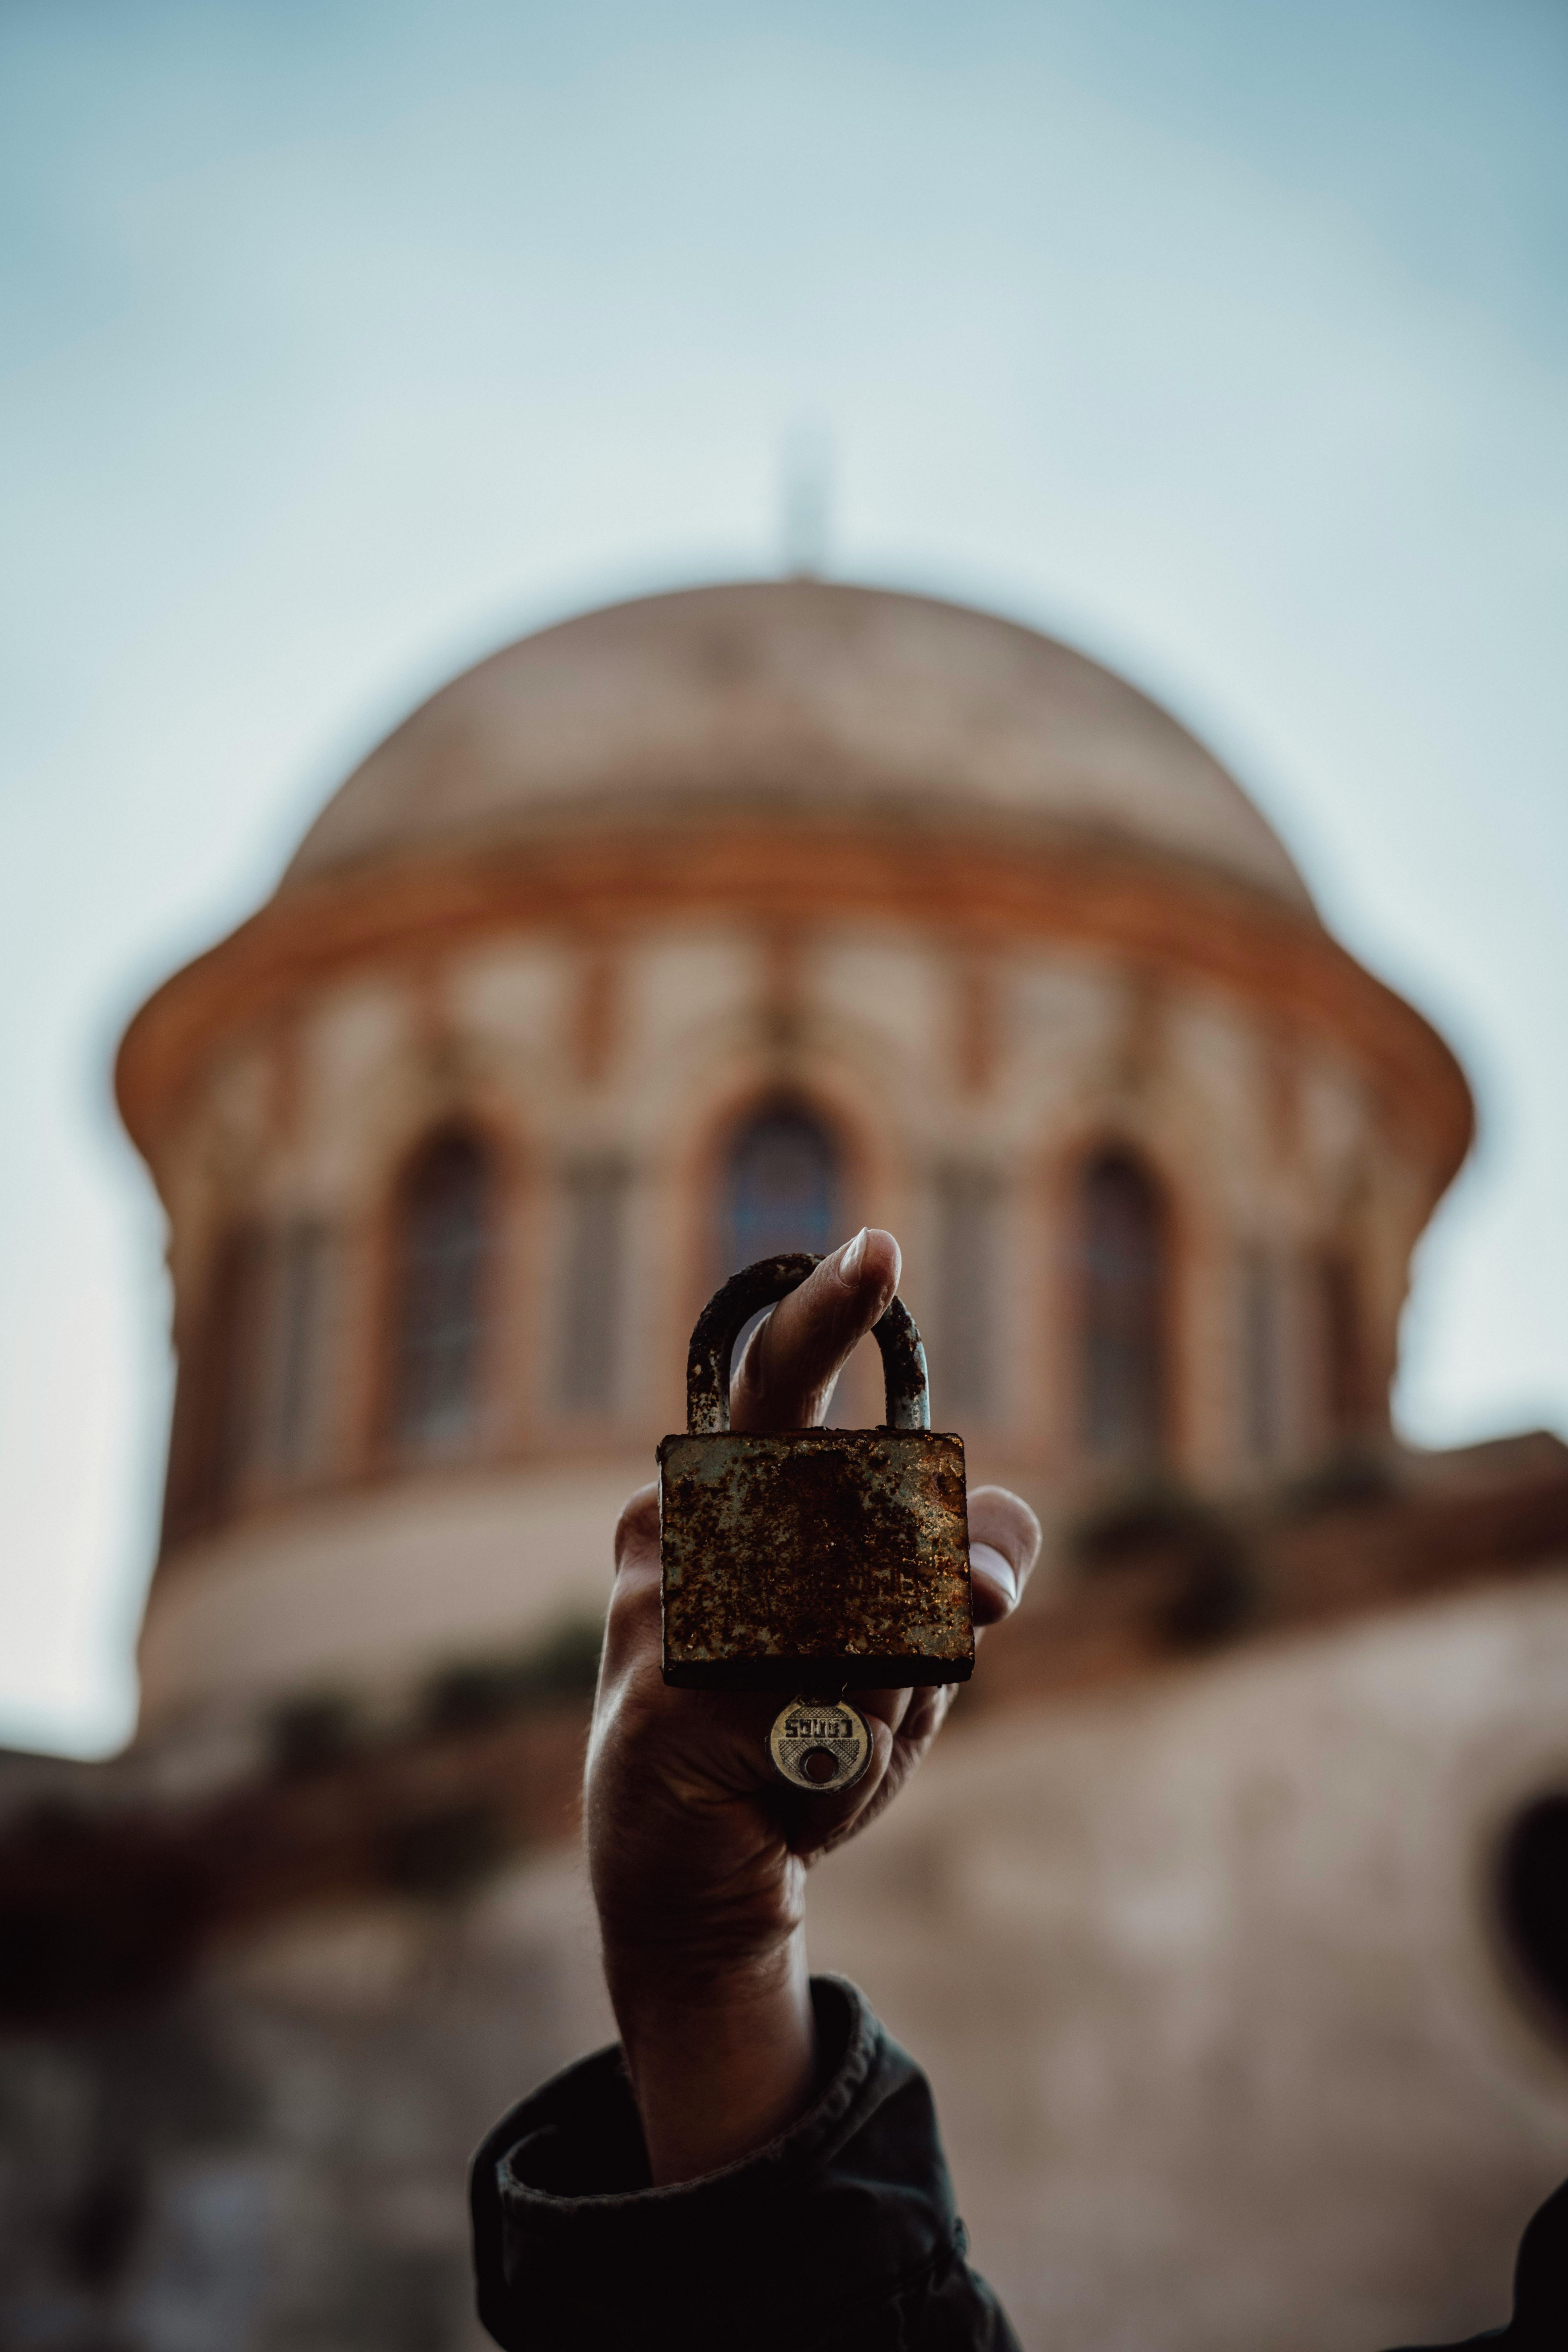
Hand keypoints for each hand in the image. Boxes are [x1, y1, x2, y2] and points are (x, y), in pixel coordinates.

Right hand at [585, 1228, 1040, 2183]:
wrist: (708, 1875)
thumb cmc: (802, 1735)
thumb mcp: (910, 1654)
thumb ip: (961, 1574)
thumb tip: (987, 1580)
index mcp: (734, 1492)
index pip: (780, 1378)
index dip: (831, 1313)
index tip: (880, 1248)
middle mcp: (684, 1524)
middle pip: (855, 1504)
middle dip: (914, 1598)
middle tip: (909, 1659)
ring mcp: (665, 1600)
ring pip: (859, 1609)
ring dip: (887, 1688)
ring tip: (831, 1735)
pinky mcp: (665, 1685)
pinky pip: (821, 1689)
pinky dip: (850, 1741)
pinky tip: (800, 1771)